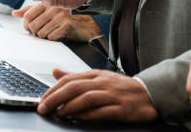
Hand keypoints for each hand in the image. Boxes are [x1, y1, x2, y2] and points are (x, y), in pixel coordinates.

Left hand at [12, 5, 100, 41]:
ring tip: (52, 33)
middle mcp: (53, 7)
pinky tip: (59, 35)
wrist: (87, 25)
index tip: (31, 29)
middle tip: (41, 33)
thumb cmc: (66, 19)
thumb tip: (15, 13)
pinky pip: (52, 37)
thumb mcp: (47, 12)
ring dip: (45, 36)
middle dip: (35, 33)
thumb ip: (31, 12)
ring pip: (42, 33)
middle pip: (33, 26)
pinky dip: (54, 39)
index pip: (28, 15)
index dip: (27, 25)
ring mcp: (61, 15)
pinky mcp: (67, 25)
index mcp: (47, 2)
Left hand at [38, 69, 157, 121]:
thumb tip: (55, 72)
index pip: (69, 79)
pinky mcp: (121, 108)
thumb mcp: (97, 78)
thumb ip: (75, 76)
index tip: (42, 99)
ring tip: (59, 113)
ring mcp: (112, 95)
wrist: (148, 94)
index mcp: (95, 74)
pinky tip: (79, 118)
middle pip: (75, 87)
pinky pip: (102, 111)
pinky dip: (89, 115)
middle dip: (56, 98)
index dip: (53, 89)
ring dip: (70, 106)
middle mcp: (102, 83)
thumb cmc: (120, 87)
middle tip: (44, 107)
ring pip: (87, 98)